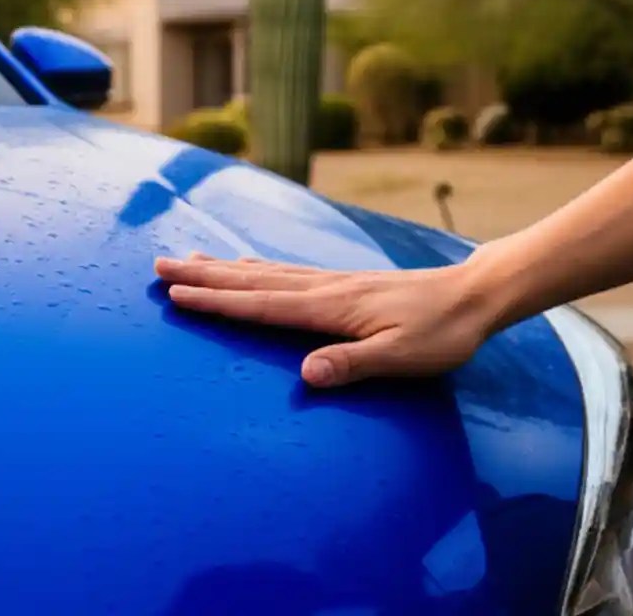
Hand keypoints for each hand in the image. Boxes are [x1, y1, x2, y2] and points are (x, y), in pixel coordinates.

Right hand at [153, 253, 504, 387]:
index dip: (218, 301)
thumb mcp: (402, 357)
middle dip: (204, 275)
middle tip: (160, 265)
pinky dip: (256, 268)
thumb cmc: (441, 333)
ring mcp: (332, 282)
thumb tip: (306, 374)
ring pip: (265, 272)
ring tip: (189, 258)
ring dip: (223, 267)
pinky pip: (286, 272)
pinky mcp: (343, 284)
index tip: (177, 293)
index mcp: (330, 308)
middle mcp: (324, 288)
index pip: (262, 305)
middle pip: (252, 280)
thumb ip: (353, 364)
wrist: (473, 295)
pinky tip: (248, 266)